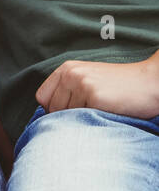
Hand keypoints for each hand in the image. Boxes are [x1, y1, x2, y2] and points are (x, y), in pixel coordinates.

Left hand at [36, 58, 158, 119]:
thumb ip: (68, 90)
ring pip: (66, 116)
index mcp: (67, 69)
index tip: (69, 114)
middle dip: (67, 117)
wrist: (151, 83)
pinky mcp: (94, 96)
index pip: (42, 97)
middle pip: (52, 109)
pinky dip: (93, 121)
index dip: (53, 110)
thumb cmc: (121, 86)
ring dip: (82, 120)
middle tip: (90, 114)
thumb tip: (47, 113)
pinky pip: (82, 119)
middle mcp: (71, 74)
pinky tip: (107, 114)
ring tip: (101, 112)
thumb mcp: (89, 79)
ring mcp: (82, 83)